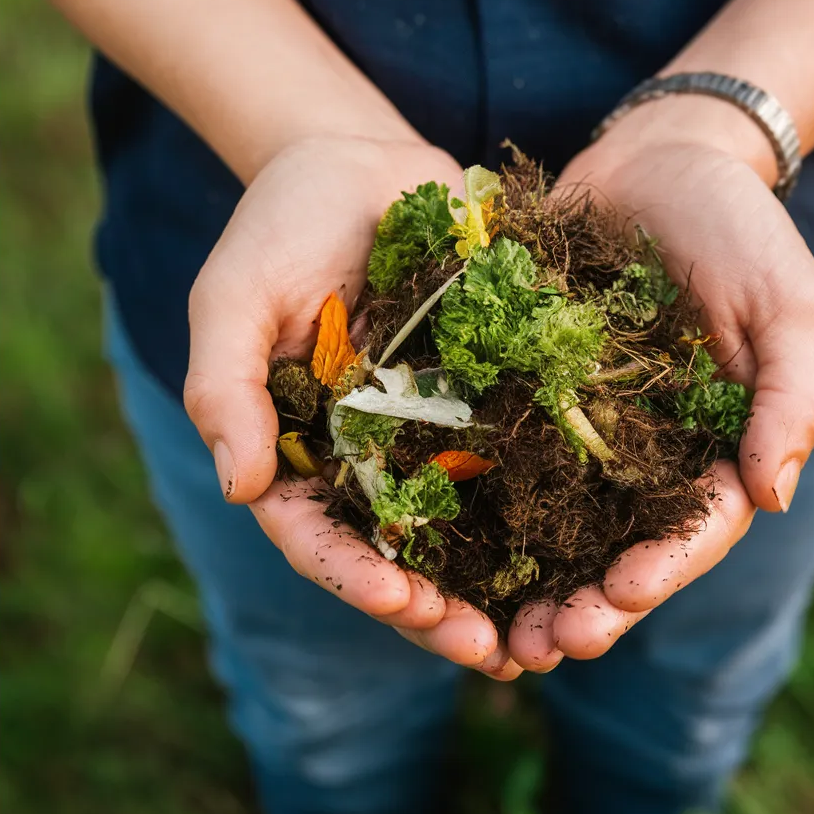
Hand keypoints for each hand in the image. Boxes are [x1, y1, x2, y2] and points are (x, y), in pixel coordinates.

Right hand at [184, 134, 521, 680]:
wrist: (359, 163)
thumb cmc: (281, 223)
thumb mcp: (235, 296)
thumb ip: (227, 385)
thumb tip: (241, 485)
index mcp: (301, 443)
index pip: (318, 529)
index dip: (353, 572)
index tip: (399, 602)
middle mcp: (370, 450)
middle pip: (398, 547)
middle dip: (436, 606)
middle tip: (484, 650)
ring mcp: (432, 424)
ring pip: (464, 522)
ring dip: (499, 579)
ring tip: (540, 628)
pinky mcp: (488, 389)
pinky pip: (516, 454)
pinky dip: (546, 503)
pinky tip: (586, 543)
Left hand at [508, 104, 813, 667]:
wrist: (658, 156)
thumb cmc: (736, 224)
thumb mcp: (788, 301)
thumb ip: (790, 396)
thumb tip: (771, 497)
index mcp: (716, 440)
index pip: (695, 528)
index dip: (659, 571)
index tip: (618, 598)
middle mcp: (647, 446)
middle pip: (617, 543)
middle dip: (586, 600)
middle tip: (541, 643)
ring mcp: (585, 420)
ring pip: (556, 518)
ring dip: (525, 576)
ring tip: (488, 628)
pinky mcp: (530, 385)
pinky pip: (503, 450)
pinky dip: (480, 501)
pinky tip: (442, 539)